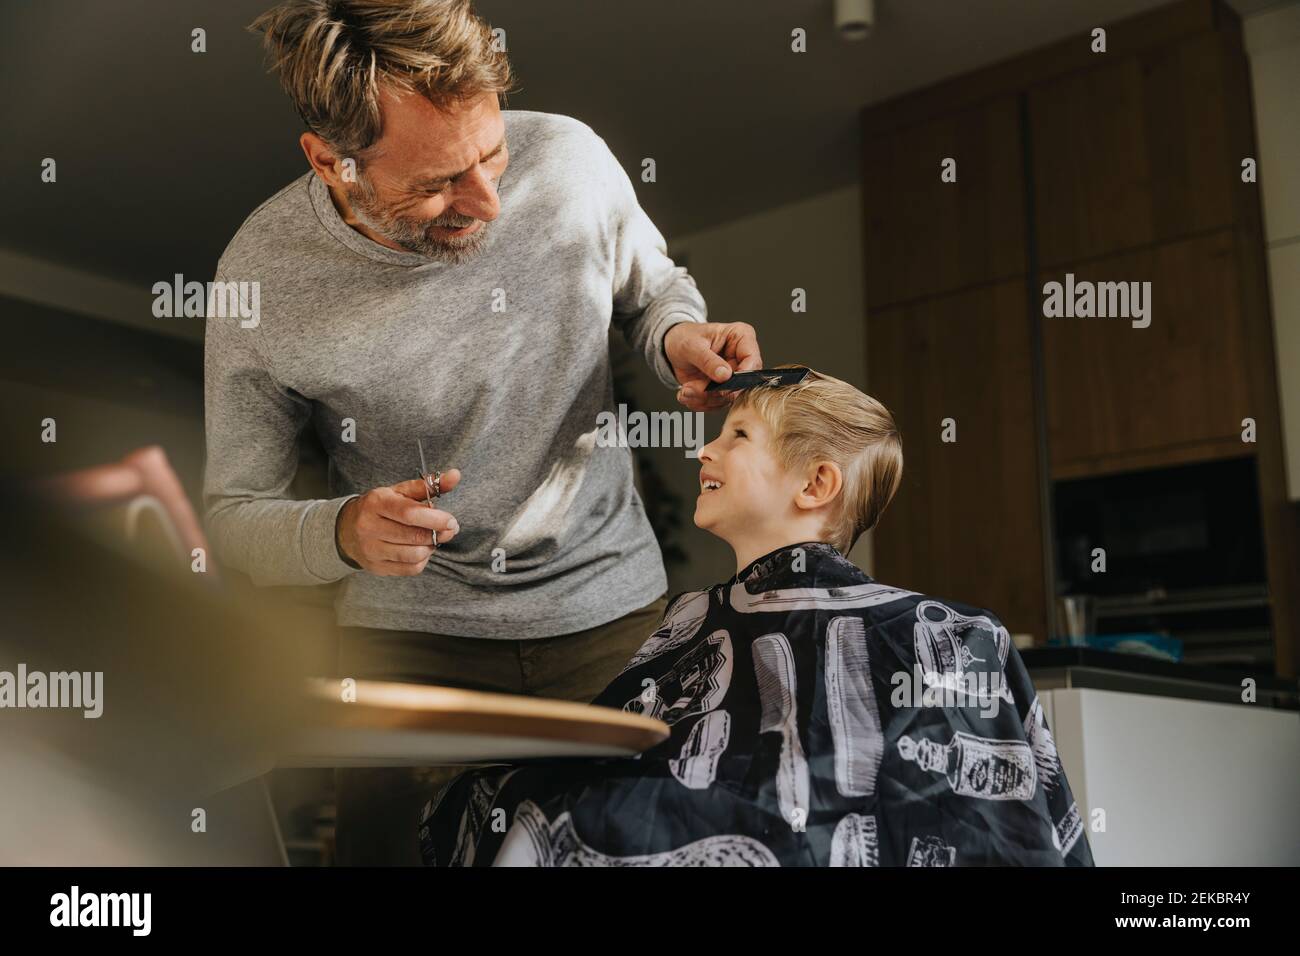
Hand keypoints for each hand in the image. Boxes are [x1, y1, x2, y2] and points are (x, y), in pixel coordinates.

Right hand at [336, 470, 461, 575]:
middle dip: (438, 534)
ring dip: (430, 547)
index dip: (435, 519)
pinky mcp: (376, 567)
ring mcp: (371, 550)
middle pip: (414, 536)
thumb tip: (455, 475)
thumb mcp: (399, 492)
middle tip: (449, 529)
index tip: (451, 521)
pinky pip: (411, 569)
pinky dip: (423, 560)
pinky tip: (421, 549)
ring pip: (414, 555)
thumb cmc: (381, 508)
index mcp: (376, 503)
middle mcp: (369, 527)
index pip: (409, 514)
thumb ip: (428, 485)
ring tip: (431, 538)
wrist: (347, 530)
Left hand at [664, 321, 762, 411]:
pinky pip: (717, 403)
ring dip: (704, 398)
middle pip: (741, 383)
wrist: (672, 347)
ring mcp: (733, 376)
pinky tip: (686, 395)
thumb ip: (708, 361)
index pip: (752, 359)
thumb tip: (725, 376)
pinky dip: (700, 403)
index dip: (742, 375)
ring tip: (685, 391)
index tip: (723, 384)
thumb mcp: (692, 346)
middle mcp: (741, 358)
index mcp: (741, 337)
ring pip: (728, 397)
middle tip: (693, 389)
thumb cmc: (684, 338)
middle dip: (716, 391)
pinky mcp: (723, 389)